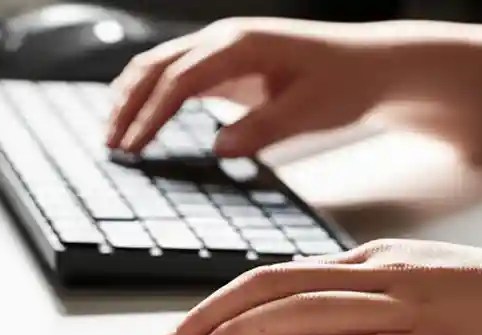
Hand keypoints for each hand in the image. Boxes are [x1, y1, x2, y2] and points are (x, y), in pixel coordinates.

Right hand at [105, 18, 390, 156]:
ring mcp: (223, 47)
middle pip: (157, 67)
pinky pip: (176, 73)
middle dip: (128, 105)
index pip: (180, 80)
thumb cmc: (344, 84)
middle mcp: (225, 38)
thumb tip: (218, 148)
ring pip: (160, 65)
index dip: (152, 116)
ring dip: (132, 97)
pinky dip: (151, 93)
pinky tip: (139, 118)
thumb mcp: (308, 113)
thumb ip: (262, 130)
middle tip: (111, 145)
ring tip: (115, 135)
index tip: (133, 148)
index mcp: (241, 45)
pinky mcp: (226, 62)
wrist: (371, 65)